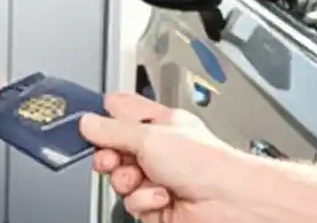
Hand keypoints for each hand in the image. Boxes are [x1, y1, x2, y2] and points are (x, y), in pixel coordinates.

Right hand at [79, 92, 270, 222]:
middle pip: (113, 149)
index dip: (104, 118)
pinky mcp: (156, 204)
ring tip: (145, 179)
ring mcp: (156, 178)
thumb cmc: (207, 163)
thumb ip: (112, 129)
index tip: (92, 126)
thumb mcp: (149, 136)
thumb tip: (86, 122)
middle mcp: (157, 149)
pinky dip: (144, 201)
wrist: (230, 204)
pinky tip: (162, 196)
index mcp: (158, 122)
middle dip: (110, 156)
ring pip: (119, 180)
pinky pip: (132, 203)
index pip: (121, 111)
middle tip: (115, 158)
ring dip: (129, 182)